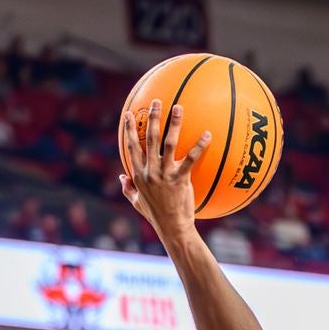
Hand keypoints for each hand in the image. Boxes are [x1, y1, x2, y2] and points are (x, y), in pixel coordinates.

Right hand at [120, 99, 211, 234]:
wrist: (172, 228)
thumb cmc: (156, 217)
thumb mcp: (137, 203)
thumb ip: (128, 189)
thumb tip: (121, 177)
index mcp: (138, 175)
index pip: (132, 147)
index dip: (129, 130)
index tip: (129, 115)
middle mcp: (149, 171)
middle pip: (149, 139)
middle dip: (152, 118)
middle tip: (156, 101)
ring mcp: (164, 175)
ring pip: (168, 144)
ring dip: (173, 124)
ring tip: (179, 108)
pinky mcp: (180, 180)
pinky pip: (191, 159)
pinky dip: (199, 146)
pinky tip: (207, 134)